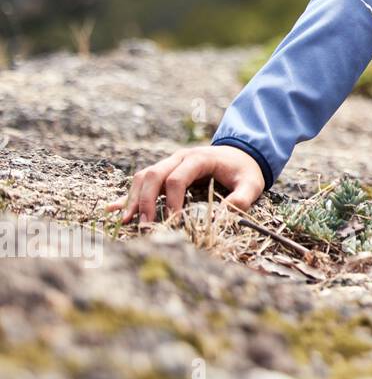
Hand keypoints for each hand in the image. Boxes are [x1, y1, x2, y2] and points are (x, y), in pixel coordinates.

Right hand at [107, 145, 265, 224]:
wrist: (241, 153)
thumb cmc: (245, 170)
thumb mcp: (252, 183)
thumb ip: (242, 198)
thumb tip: (225, 216)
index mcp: (199, 158)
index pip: (177, 178)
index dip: (172, 201)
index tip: (174, 222)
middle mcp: (180, 158)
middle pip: (154, 175)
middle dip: (146, 200)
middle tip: (144, 225)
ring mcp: (170, 163)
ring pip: (144, 177)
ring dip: (134, 198)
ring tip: (128, 222)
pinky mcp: (165, 172)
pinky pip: (143, 181)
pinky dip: (129, 195)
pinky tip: (113, 209)